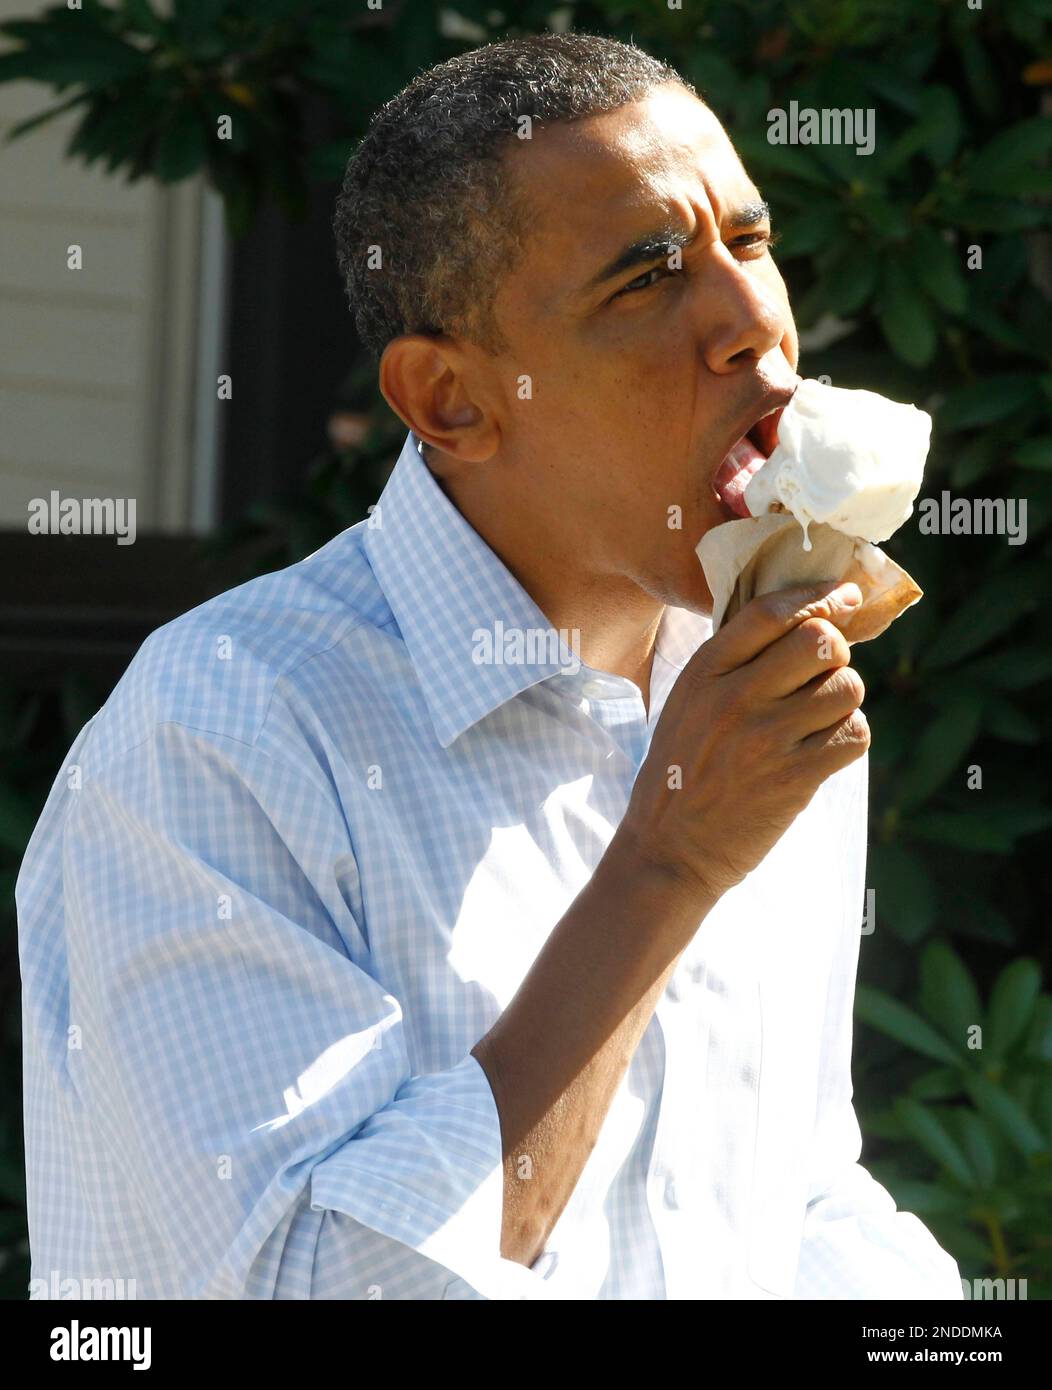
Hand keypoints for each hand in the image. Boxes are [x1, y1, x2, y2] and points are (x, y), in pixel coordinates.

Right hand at [618, 579, 868, 904]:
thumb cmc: (682, 768)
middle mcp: (734, 698)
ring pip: (847, 686)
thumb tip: (805, 613)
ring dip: (844, 698)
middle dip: (835, 652)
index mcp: (704, 672)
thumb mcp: (688, 701)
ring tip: (820, 716)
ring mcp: (765, 739)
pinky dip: (849, 736)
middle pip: (820, 640)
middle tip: (823, 672)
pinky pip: (854, 734)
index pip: (770, 611)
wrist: (670, 848)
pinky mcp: (795, 778)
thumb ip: (733, 659)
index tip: (842, 594)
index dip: (816, 595)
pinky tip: (825, 747)